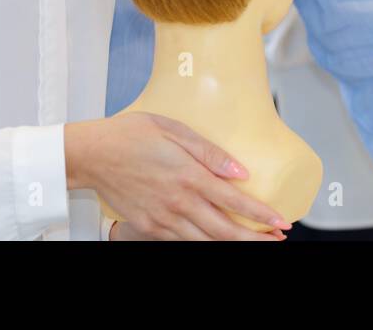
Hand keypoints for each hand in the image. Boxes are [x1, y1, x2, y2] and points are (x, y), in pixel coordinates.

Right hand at [66, 112, 289, 240]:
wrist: (91, 155)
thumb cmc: (129, 135)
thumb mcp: (172, 129)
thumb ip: (208, 152)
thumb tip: (240, 171)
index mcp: (188, 175)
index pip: (234, 202)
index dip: (261, 215)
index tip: (281, 222)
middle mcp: (178, 202)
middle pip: (225, 231)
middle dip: (255, 239)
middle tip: (276, 239)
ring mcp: (163, 219)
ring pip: (206, 241)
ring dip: (232, 244)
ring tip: (253, 242)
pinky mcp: (149, 227)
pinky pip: (182, 241)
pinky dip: (203, 243)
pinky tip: (214, 238)